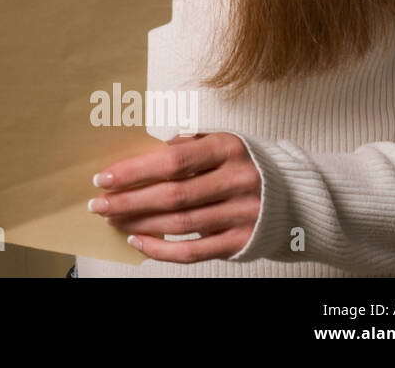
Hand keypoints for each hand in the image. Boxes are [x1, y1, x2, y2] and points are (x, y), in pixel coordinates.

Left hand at [89, 132, 261, 262]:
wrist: (295, 196)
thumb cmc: (242, 164)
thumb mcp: (220, 142)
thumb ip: (186, 146)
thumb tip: (140, 157)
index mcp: (228, 148)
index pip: (172, 160)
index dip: (134, 171)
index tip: (105, 178)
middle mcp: (237, 181)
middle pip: (172, 194)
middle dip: (129, 201)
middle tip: (99, 204)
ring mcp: (242, 214)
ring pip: (179, 224)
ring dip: (139, 223)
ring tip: (113, 219)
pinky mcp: (241, 241)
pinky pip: (194, 251)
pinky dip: (162, 249)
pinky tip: (138, 241)